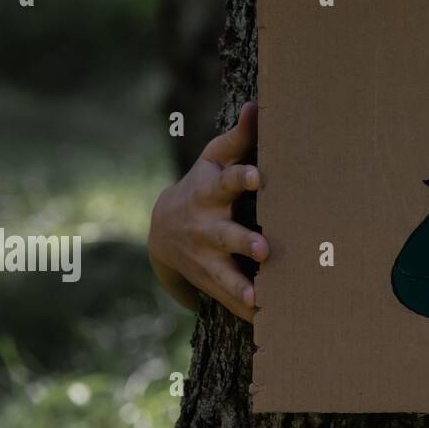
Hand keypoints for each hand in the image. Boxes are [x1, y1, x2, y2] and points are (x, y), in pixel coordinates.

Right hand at [147, 102, 267, 321]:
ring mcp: (207, 258)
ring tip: (259, 298)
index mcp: (212, 192)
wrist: (162, 230)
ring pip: (224, 275)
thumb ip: (239, 138)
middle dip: (243, 241)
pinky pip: (228, 298)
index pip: (228, 181)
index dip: (243, 177)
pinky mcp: (211, 282)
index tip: (259, 176)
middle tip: (264, 248)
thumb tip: (258, 106)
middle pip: (226, 235)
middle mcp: (207, 227)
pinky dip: (243, 311)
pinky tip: (265, 320)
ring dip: (240, 286)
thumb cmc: (203, 185)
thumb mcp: (214, 159)